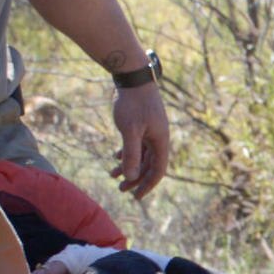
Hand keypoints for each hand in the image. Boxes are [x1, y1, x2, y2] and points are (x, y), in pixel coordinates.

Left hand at [108, 76, 172, 196]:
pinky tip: (115, 157)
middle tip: (120, 189)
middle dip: (135, 178)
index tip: (136, 197)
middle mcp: (158, 138)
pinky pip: (136, 144)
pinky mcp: (142, 123)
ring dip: (129, 166)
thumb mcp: (130, 130)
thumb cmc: (133, 103)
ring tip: (113, 175)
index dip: (147, 185)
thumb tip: (131, 177)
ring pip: (141, 155)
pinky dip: (127, 153)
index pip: (158, 170)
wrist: (132, 76)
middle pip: (149, 165)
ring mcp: (150, 130)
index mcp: (160, 141)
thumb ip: (131, 154)